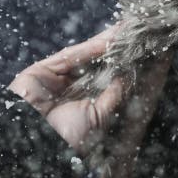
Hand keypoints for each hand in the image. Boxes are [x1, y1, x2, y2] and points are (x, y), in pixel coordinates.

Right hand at [8, 25, 130, 155]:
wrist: (39, 144)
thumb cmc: (69, 138)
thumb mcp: (99, 117)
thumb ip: (112, 96)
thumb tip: (127, 76)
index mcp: (82, 104)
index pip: (105, 80)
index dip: (120, 66)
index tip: (138, 54)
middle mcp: (69, 90)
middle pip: (94, 65)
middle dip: (113, 51)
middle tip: (133, 37)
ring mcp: (55, 80)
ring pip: (83, 57)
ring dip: (104, 44)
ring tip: (124, 33)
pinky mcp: (41, 71)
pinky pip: (68, 57)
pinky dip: (88, 48)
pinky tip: (107, 40)